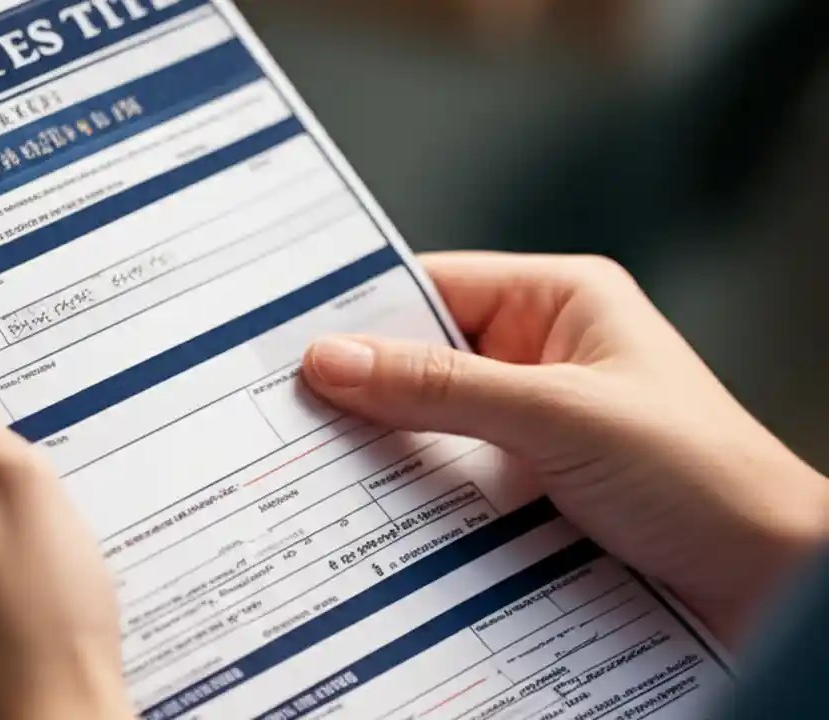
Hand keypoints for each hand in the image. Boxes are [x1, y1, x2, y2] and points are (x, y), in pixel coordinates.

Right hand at [302, 252, 827, 645]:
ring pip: (433, 415)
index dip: (363, 314)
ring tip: (319, 456)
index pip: (434, 286)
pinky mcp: (529, 476)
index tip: (294, 345)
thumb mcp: (557, 415)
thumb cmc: (700, 473)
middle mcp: (542, 350)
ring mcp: (534, 416)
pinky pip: (450, 466)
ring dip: (389, 439)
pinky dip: (414, 482)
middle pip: (425, 354)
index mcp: (559, 299)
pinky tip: (374, 499)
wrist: (765, 576)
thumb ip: (440, 387)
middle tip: (293, 409)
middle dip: (367, 384)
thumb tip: (335, 359)